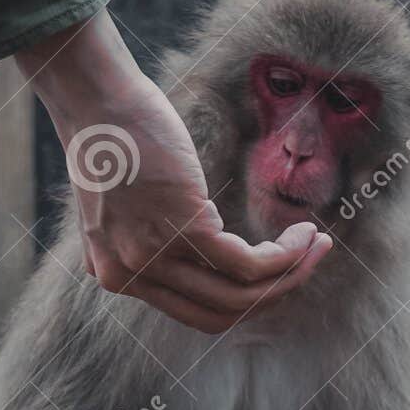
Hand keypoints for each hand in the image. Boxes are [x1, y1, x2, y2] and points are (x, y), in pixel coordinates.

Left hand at [17, 11, 331, 331]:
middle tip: (309, 260)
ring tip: (315, 245)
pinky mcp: (182, 230)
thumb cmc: (112, 135)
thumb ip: (146, 236)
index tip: (275, 273)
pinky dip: (286, 254)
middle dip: (275, 292)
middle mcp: (131, 277)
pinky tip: (303, 234)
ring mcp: (154, 258)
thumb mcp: (121, 202)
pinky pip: (249, 264)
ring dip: (290, 274)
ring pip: (240, 295)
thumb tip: (190, 238)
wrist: (93, 96)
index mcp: (117, 275)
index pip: (193, 310)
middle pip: (221, 313)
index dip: (244, 299)